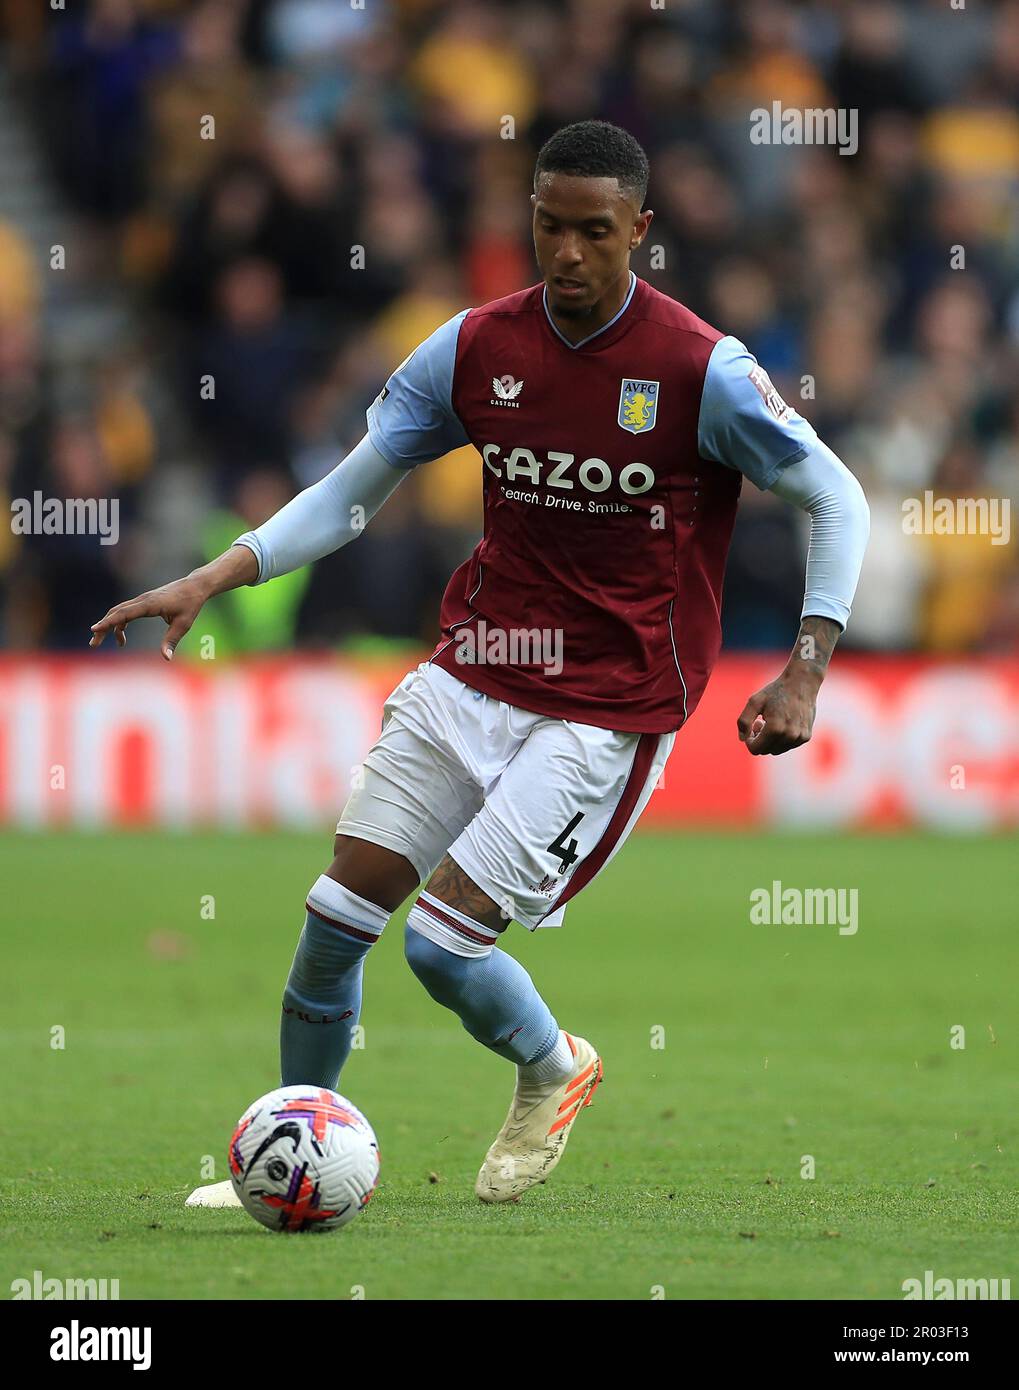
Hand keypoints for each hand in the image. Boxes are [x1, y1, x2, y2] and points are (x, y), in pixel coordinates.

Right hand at [89, 575, 208, 660]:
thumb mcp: (183, 624)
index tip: (94, 629)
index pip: (124, 613)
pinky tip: (121, 637)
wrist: (194, 587)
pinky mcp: (144, 602)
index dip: (108, 622)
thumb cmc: (190, 605)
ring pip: (119, 611)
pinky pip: (126, 612)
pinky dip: (120, 623)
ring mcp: (142, 600)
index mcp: (149, 604)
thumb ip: (172, 641)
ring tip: (101, 642)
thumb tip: (166, 658)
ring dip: (109, 625)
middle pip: (116, 612)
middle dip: (103, 627)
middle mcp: (142, 600)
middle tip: (93, 644)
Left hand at [736, 668, 819, 755]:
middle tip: (761, 721)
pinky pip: (787, 746)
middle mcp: (789, 736)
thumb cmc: (776, 691)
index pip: (755, 749)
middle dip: (759, 739)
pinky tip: (783, 722)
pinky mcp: (806, 737)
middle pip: (765, 751)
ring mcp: (799, 737)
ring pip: (776, 750)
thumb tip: (743, 739)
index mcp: (775, 729)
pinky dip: (782, 738)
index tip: (753, 725)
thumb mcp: (754, 702)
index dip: (749, 740)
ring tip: (772, 722)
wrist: (802, 683)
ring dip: (771, 740)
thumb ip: (744, 721)